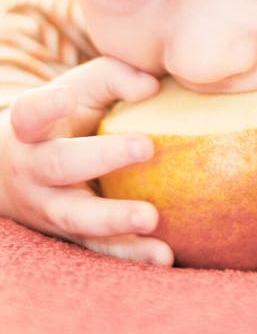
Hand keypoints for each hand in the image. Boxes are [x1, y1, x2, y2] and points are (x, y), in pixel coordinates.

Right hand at [0, 57, 173, 265]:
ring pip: (77, 217)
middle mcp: (34, 170)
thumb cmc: (65, 118)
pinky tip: (163, 255)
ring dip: (115, 219)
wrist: (17, 172)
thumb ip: (113, 78)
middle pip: (60, 165)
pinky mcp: (73, 235)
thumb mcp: (80, 89)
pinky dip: (131, 253)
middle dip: (102, 157)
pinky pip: (101, 248)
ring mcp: (50, 208)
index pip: (31, 114)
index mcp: (31, 128)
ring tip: (151, 218)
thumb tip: (151, 88)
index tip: (67, 98)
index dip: (45, 107)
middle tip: (146, 146)